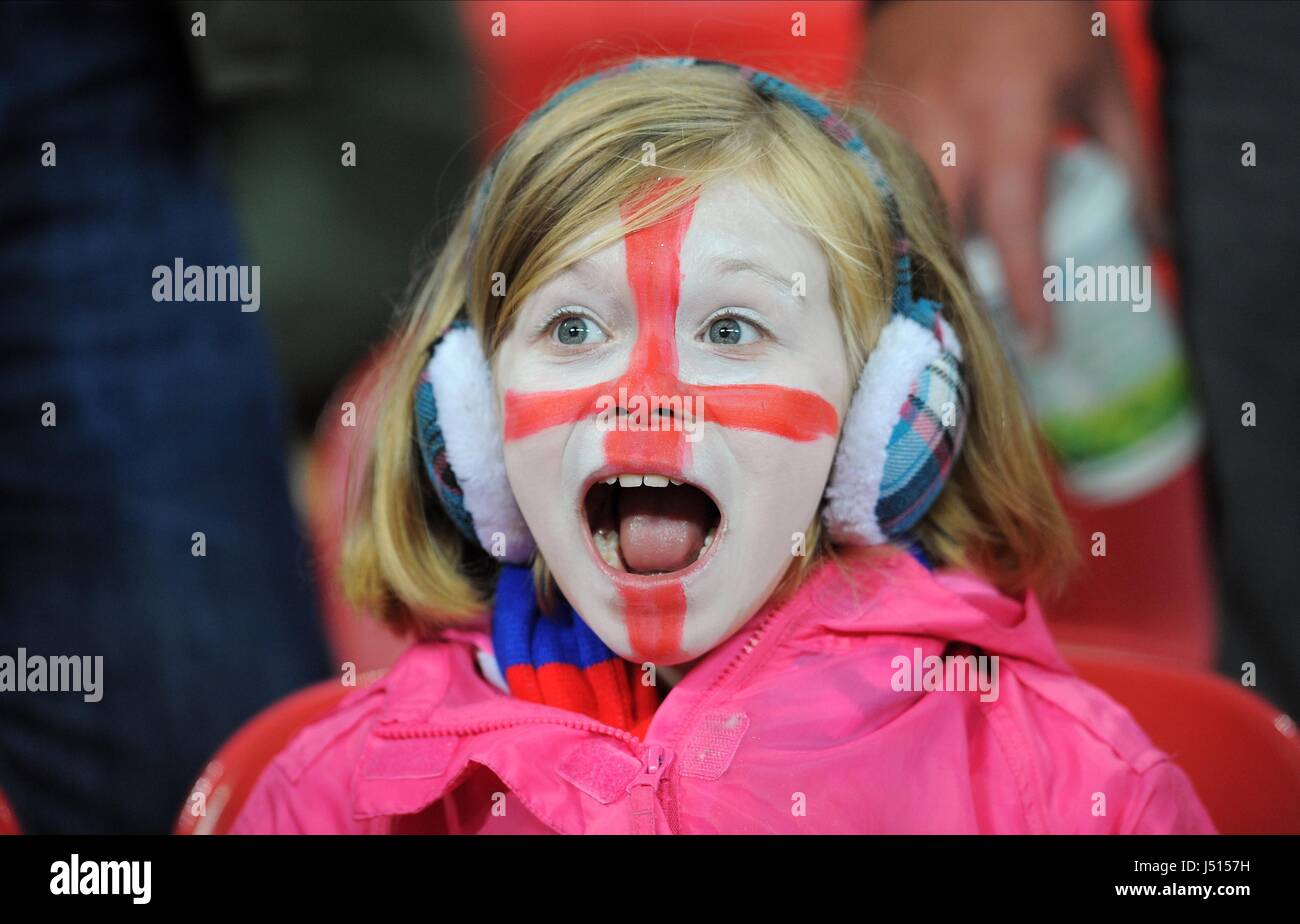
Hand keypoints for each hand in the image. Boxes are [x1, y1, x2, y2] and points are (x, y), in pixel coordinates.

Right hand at [860, 0, 1159, 350]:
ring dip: (914, 260)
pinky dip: (878, 216)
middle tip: (977, 335)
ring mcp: (895, 118)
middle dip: (958, 291)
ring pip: (893, 215)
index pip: (1017, 230)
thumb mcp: (1099, 81)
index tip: (1037, 345)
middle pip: (941, 238)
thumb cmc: (1043, 14)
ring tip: (931, 300)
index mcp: (1011, 120)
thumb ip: (1130, 160)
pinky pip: (865, 181)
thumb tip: (1157, 238)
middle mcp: (946, 126)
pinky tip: (888, 241)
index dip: (1027, 294)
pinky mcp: (863, 109)